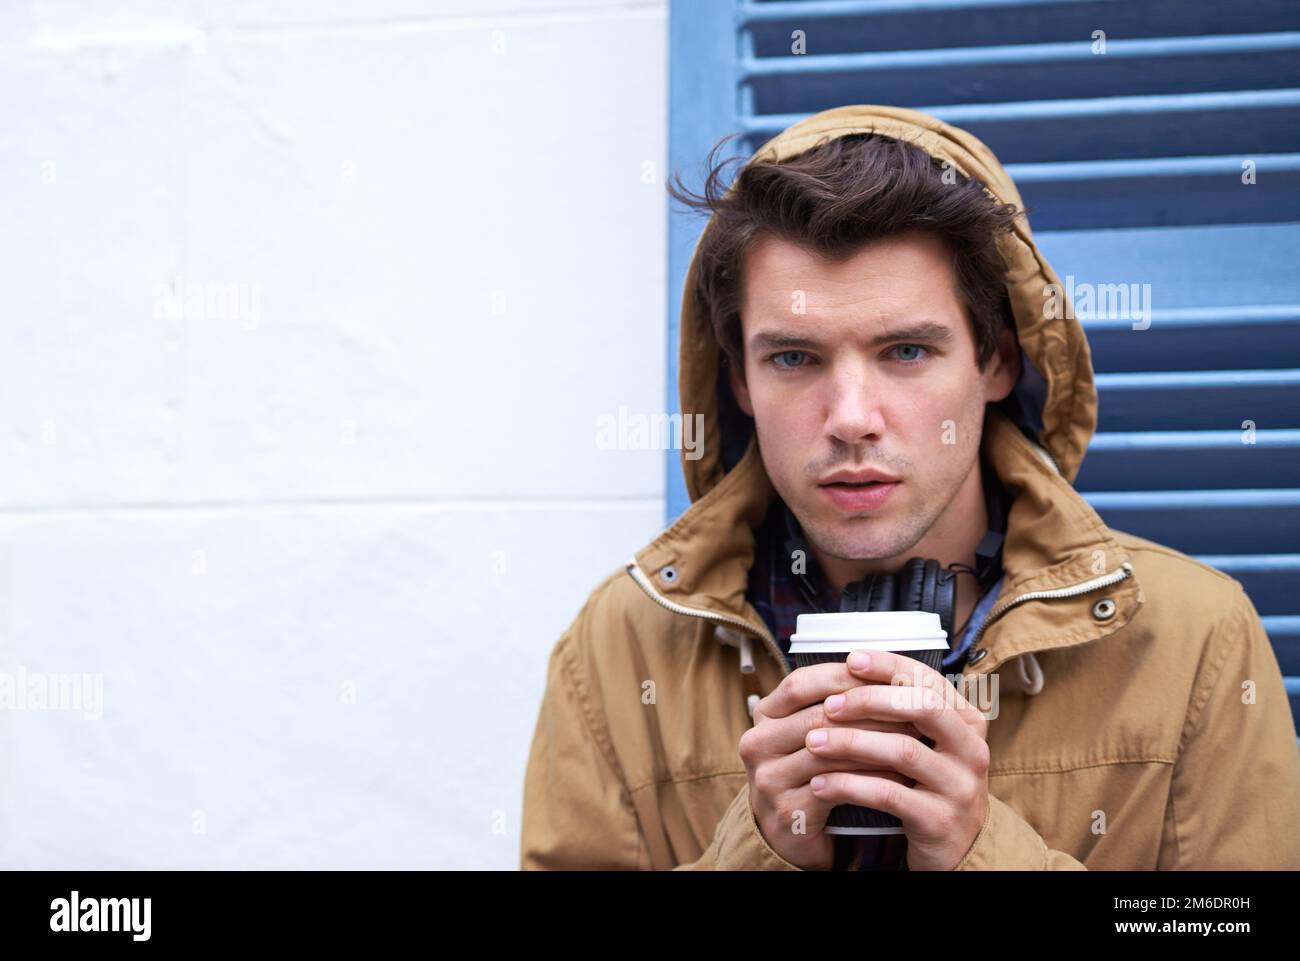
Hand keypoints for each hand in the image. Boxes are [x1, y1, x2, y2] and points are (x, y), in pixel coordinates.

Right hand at [739, 661, 922, 869]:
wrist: (790, 832)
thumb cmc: (811, 773)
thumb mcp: (811, 733)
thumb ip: (833, 704)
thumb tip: (885, 670)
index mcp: (764, 715)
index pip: (801, 683)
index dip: (845, 676)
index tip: (888, 677)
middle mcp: (757, 742)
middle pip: (819, 716)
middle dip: (871, 712)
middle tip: (912, 710)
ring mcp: (768, 778)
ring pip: (830, 751)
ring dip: (877, 743)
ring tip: (912, 741)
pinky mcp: (787, 811)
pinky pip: (836, 787)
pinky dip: (871, 778)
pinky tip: (899, 775)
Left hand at [803, 649, 990, 870]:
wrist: (957, 849)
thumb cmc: (930, 785)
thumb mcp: (929, 744)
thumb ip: (904, 710)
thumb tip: (851, 667)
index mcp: (967, 722)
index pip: (929, 680)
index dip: (890, 666)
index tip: (851, 659)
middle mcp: (971, 750)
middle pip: (921, 707)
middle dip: (870, 700)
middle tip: (829, 705)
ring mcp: (960, 787)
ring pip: (903, 751)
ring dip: (851, 742)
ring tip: (813, 741)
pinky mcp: (939, 820)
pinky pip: (889, 794)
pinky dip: (850, 785)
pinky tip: (819, 784)